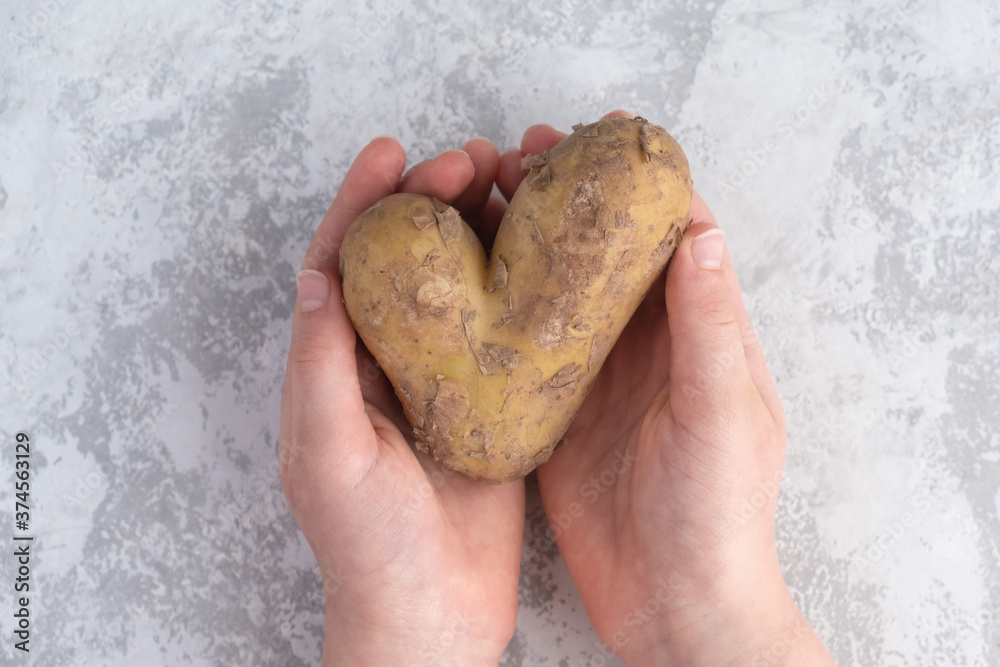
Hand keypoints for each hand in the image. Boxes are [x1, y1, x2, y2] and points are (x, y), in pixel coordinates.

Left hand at [279, 136, 523, 665]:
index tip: (393, 153)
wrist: (432, 616)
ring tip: (511, 184)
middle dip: (430, 201)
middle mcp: (387, 363)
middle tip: (471, 159)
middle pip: (406, 259)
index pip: (341, 263)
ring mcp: (443, 378)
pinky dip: (521, 282)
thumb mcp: (328, 456)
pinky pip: (504, 325)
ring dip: (479, 229)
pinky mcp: (491, 400)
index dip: (362, 202)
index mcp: (336, 368)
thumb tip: (316, 276)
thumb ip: (320, 367)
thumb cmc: (368, 548)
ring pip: (459, 282)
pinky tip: (547, 252)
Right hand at [533, 112, 836, 664]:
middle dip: (566, 200)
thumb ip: (708, 324)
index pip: (674, 237)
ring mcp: (597, 379)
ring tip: (479, 197)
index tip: (598, 137)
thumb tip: (698, 229)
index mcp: (701, 334)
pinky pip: (525, 349)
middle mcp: (648, 347)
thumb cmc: (719, 513)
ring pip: (558, 292)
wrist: (675, 605)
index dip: (638, 185)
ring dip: (525, 243)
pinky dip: (497, 309)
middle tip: (517, 156)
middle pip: (604, 252)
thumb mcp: (720, 411)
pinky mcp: (556, 414)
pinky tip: (459, 281)